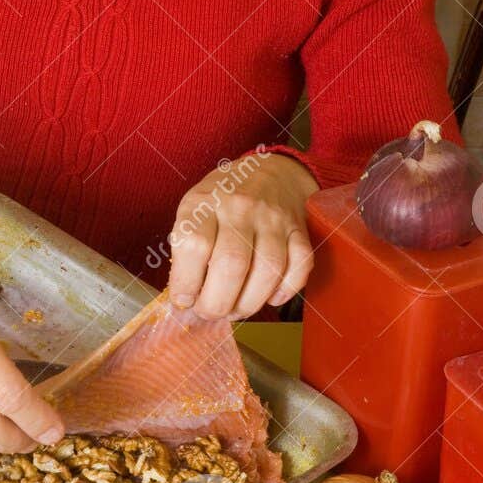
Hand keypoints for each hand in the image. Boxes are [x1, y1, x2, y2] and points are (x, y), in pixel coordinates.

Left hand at [167, 153, 317, 318]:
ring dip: (249, 303)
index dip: (186, 282)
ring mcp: (273, 218)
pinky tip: (268, 297)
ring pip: (267, 271)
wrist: (271, 171)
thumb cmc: (224, 198)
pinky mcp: (299, 230)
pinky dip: (284, 291)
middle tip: (210, 312)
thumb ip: (187, 247)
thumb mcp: (195, 208)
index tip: (183, 300)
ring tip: (235, 309)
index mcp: (206, 202)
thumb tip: (184, 298)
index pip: (193, 245)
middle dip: (216, 303)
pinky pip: (299, 268)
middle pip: (231, 264)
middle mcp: (240, 207)